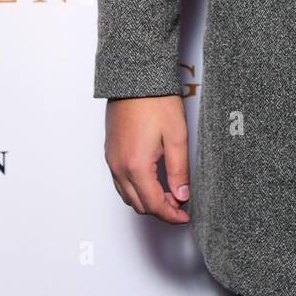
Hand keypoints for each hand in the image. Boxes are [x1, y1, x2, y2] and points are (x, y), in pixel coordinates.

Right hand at [104, 95, 190, 223]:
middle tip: (181, 203)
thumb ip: (179, 170)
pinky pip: (120, 182)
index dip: (172, 215)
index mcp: (136, 167)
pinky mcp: (110, 152)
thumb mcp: (177, 137)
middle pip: (139, 205)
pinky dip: (136, 189)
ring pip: (127, 196)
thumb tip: (182, 195)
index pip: (154, 205)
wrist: (134, 79)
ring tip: (170, 192)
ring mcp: (111, 160)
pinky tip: (152, 180)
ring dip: (147, 200)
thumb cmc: (156, 102)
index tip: (185, 216)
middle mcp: (119, 167)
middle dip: (160, 209)